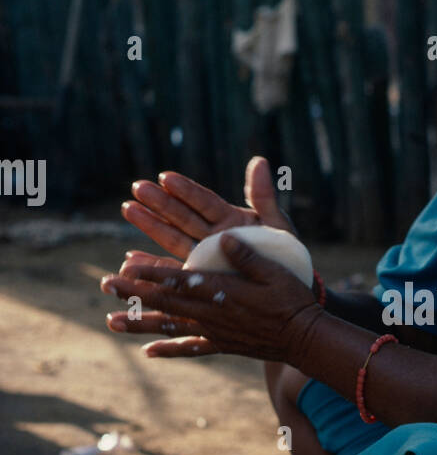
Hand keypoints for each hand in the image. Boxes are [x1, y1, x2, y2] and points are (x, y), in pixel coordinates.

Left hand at [102, 232, 322, 362]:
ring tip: (113, 322)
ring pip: (171, 327)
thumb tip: (224, 236)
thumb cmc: (293, 300)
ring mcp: (216, 332)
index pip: (179, 281)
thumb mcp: (276, 269)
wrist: (306, 338)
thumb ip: (248, 255)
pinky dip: (170, 349)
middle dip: (135, 294)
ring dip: (141, 324)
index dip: (150, 274)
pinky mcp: (222, 346)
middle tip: (106, 286)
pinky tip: (149, 352)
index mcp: (223, 291)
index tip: (124, 268)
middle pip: (166, 303)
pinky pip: (191, 349)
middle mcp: (212, 314)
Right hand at [120, 156, 296, 261]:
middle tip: (137, 187)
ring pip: (173, 237)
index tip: (165, 177)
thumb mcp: (278, 225)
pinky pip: (174, 270)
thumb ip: (264, 196)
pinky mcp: (199, 277)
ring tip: (129, 209)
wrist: (289, 294)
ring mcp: (205, 256)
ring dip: (151, 224)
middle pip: (183, 216)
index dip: (186, 190)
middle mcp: (214, 236)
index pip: (205, 202)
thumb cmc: (286, 255)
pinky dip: (153, 264)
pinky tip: (131, 257)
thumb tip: (259, 160)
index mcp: (231, 220)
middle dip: (160, 202)